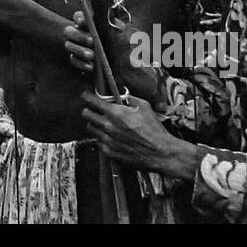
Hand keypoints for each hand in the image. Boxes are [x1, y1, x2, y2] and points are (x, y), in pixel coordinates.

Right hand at [64, 11, 158, 100]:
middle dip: (79, 36)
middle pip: (70, 31)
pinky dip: (81, 63)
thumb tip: (117, 25)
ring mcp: (78, 48)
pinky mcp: (78, 61)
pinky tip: (91, 67)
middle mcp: (81, 34)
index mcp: (91, 24)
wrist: (128, 70)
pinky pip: (73, 61)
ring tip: (92, 56)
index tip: (84, 22)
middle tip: (92, 41)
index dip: (79, 18)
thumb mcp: (126, 36)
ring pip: (69, 45)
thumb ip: (120, 28)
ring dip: (79, 50)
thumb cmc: (126, 48)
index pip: (79, 17)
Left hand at [80, 90, 199, 179]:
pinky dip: (102, 137)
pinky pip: (98, 142)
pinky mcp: (110, 152)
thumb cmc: (154, 128)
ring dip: (95, 124)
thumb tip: (120, 94)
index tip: (86, 95)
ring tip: (104, 123)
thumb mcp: (144, 106)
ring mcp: (108, 140)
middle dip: (89, 109)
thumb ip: (129, 98)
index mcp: (115, 113)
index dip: (87, 96)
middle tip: (95, 109)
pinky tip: (110, 136)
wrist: (160, 152)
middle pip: (86, 114)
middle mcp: (108, 126)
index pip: (91, 101)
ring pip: (91, 128)